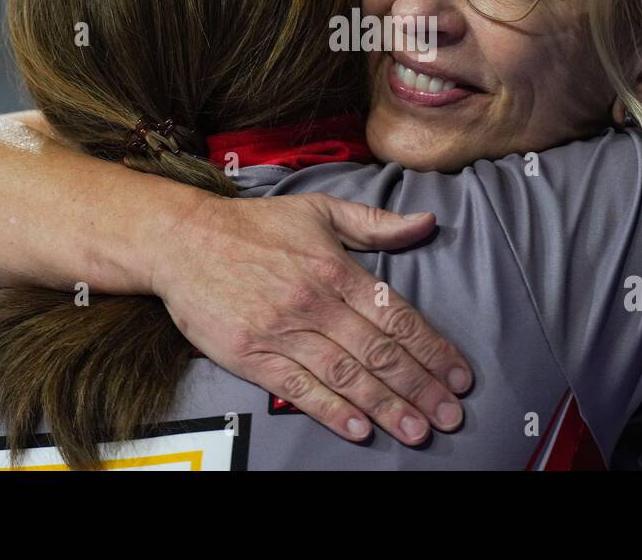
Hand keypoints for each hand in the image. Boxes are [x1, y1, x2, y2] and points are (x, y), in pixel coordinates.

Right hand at [153, 192, 471, 445]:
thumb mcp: (319, 211)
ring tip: (417, 430)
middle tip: (450, 415)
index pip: (397, 316)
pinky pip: (298, 388)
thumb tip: (427, 221)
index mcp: (336, 268)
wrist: (182, 240)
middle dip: (420, 386)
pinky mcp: (251, 354)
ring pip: (345, 374)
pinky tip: (359, 428)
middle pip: (378, 352)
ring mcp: (282, 331)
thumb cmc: (253, 225)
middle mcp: (314, 302)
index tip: (459, 375)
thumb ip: (376, 223)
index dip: (432, 349)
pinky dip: (331, 409)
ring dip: (386, 406)